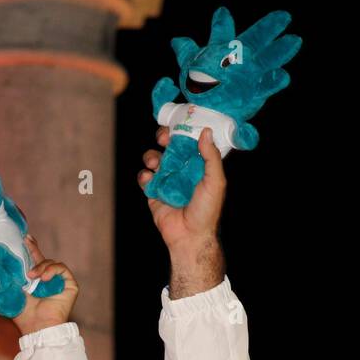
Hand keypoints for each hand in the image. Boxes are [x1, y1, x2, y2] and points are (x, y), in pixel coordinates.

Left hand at [11, 235, 78, 334]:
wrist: (38, 327)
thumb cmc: (25, 315)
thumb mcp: (12, 293)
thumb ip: (8, 280)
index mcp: (36, 282)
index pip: (34, 262)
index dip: (31, 249)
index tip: (25, 238)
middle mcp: (48, 281)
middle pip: (43, 259)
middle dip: (34, 250)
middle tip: (26, 241)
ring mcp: (59, 282)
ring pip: (51, 263)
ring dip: (40, 266)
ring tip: (32, 276)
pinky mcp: (70, 285)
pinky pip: (62, 269)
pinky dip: (52, 270)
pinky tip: (44, 278)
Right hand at [138, 126, 225, 252]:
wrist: (189, 237)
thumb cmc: (206, 210)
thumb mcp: (215, 181)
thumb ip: (211, 156)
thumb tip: (205, 131)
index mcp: (198, 165)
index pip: (190, 141)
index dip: (183, 130)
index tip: (179, 122)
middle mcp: (182, 170)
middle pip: (169, 145)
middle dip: (164, 138)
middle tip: (164, 137)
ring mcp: (166, 180)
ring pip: (154, 158)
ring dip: (152, 156)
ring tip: (156, 163)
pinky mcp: (153, 192)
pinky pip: (144, 178)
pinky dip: (144, 176)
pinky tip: (150, 179)